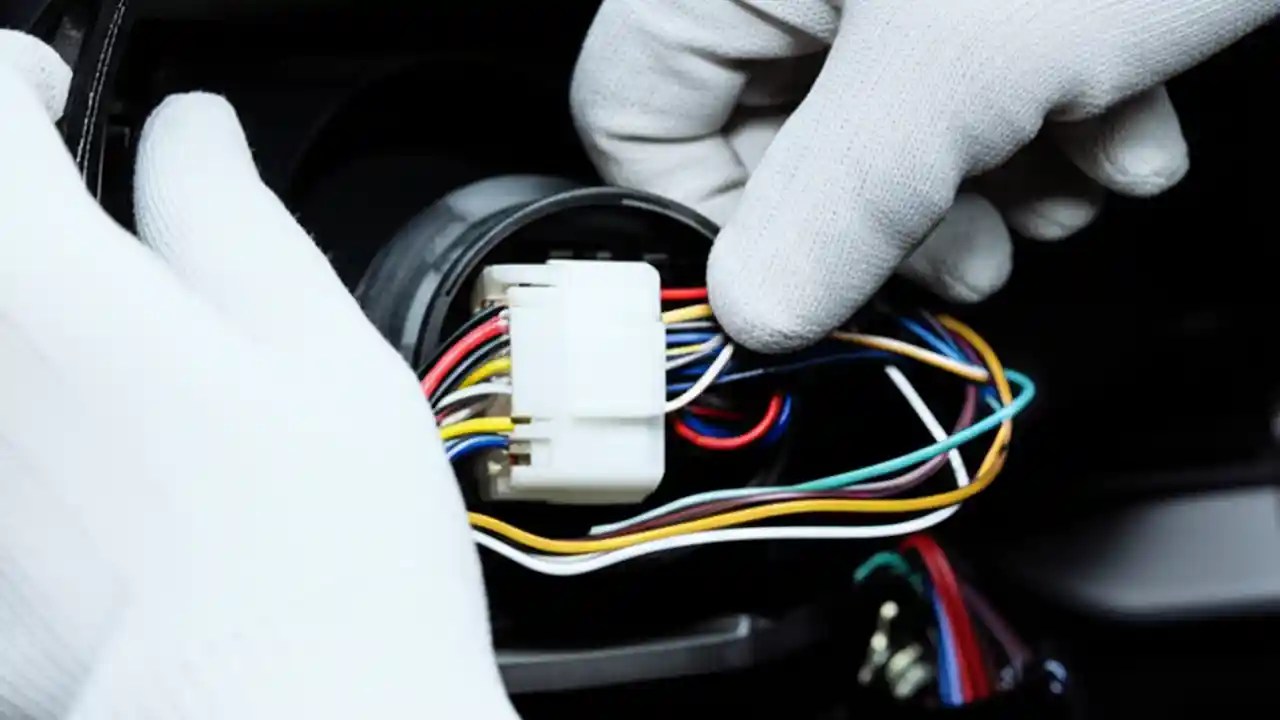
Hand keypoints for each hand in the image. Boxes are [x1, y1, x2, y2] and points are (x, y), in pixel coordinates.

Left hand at [0, 31, 513, 718]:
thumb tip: (192, 140)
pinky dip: (20, 404)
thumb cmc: (321, 567)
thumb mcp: (320, 353)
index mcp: (41, 293)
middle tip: (61, 213)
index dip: (11, 80)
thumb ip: (231, 219)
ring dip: (16, 307)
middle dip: (2, 200)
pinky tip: (78, 444)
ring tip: (83, 337)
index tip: (54, 102)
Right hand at [572, 0, 1279, 351]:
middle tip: (961, 256)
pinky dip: (1054, 128)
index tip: (799, 291)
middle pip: (779, 133)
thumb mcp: (959, 72)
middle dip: (891, 218)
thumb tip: (759, 310)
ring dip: (989, 186)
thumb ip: (839, 205)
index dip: (712, 222)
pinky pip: (977, 86)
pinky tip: (1124, 131)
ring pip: (890, 128)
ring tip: (1066, 180)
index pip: (634, 116)